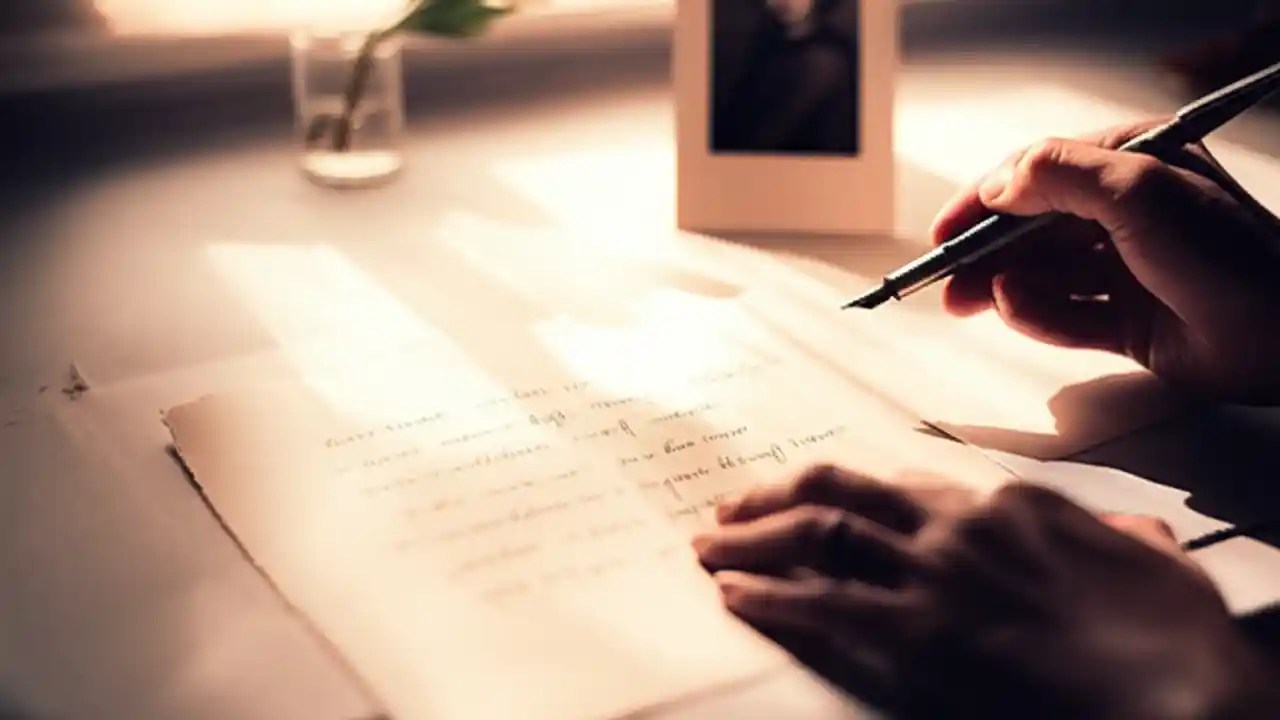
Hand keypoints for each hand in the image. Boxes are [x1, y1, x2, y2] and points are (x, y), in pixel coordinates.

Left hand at [694, 466, 1278, 719]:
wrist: (1182, 688)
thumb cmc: (1175, 635)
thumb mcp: (1155, 563)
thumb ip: (1121, 540)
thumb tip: (1133, 536)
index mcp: (1007, 504)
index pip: (901, 483)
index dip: (846, 490)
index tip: (811, 496)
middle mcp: (958, 526)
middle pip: (841, 490)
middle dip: (775, 495)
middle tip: (730, 507)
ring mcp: (934, 576)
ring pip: (817, 536)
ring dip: (753, 539)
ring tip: (710, 546)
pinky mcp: (918, 636)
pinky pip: (822, 603)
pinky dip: (769, 594)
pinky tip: (735, 594)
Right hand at [933, 120, 1279, 403]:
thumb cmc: (1228, 254)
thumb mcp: (1138, 191)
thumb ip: (1059, 176)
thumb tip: (997, 185)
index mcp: (1133, 164)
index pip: (1039, 174)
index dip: (984, 202)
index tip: (945, 231)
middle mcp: (1127, 214)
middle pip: (1032, 230)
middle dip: (985, 254)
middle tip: (946, 278)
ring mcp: (1127, 269)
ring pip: (1042, 275)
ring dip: (1004, 287)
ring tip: (973, 301)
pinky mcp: (1128, 321)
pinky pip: (1065, 317)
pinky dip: (1036, 317)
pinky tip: (1018, 313)